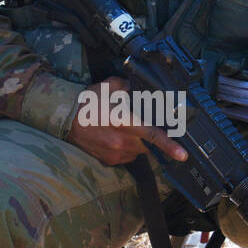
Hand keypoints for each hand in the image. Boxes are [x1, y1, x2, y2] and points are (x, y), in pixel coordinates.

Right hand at [67, 76, 188, 166]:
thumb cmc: (87, 103)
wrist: (64, 120)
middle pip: (148, 145)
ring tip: (123, 129)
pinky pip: (127, 157)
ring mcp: (115, 153)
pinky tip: (116, 137)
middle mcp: (121, 141)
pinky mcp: (110, 161)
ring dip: (138, 142)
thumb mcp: (109, 86)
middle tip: (140, 125)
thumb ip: (129, 87)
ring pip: (138, 151)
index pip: (152, 134)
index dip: (169, 145)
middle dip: (150, 137)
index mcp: (123, 122)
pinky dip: (127, 148)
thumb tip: (141, 89)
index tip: (183, 154)